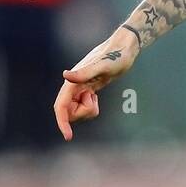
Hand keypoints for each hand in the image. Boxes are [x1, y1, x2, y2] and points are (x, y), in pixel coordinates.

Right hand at [53, 27, 138, 141]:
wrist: (124, 49)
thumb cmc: (116, 56)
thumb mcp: (103, 66)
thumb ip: (84, 73)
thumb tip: (65, 76)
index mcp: (73, 82)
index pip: (61, 106)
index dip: (62, 122)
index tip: (68, 137)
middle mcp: (73, 85)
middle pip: (69, 111)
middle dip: (82, 113)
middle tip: (95, 100)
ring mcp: (81, 88)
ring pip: (77, 110)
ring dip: (87, 110)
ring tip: (97, 97)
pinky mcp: (88, 89)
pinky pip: (84, 106)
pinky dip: (91, 107)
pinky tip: (96, 96)